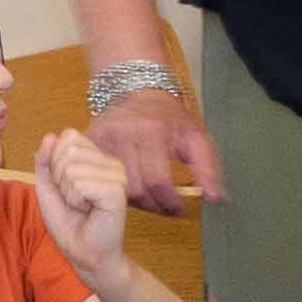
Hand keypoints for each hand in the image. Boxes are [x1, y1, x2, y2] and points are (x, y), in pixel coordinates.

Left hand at [28, 126, 132, 275]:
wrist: (84, 253)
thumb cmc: (69, 223)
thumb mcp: (48, 186)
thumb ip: (45, 161)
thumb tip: (50, 136)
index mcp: (98, 158)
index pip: (69, 136)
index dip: (55, 161)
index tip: (65, 186)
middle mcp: (112, 163)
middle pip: (68, 149)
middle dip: (59, 177)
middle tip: (73, 198)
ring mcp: (117, 175)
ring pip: (72, 167)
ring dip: (68, 192)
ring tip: (81, 206)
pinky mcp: (117, 190)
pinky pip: (80, 183)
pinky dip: (75, 199)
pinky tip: (88, 209)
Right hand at [93, 82, 216, 214]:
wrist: (137, 92)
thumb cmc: (169, 117)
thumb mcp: (195, 137)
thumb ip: (208, 168)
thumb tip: (214, 197)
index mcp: (150, 132)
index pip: (157, 180)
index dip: (170, 202)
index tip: (180, 210)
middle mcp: (121, 135)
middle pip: (133, 188)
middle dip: (153, 206)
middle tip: (166, 209)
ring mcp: (100, 139)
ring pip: (113, 187)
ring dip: (135, 201)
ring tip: (151, 200)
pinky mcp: (87, 143)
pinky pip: (98, 177)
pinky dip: (114, 189)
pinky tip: (130, 189)